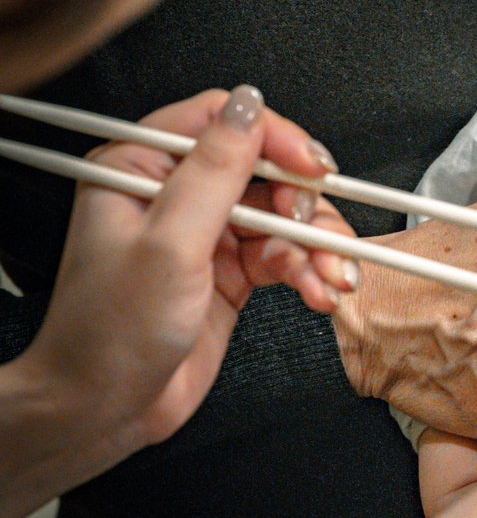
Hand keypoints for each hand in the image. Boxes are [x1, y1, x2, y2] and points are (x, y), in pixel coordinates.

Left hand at [16, 86, 353, 467]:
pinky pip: (285, 255)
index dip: (275, 139)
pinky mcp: (228, 272)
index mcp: (141, 165)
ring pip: (284, 215)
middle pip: (265, 168)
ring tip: (332, 277)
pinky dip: (310, 272)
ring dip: (317, 245)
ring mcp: (204, 233)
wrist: (102, 410)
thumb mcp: (167, 244)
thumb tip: (248, 107)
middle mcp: (174, 192)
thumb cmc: (107, 334)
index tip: (312, 170)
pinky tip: (320, 293)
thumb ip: (214, 172)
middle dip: (305, 205)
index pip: (222, 121)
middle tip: (322, 237)